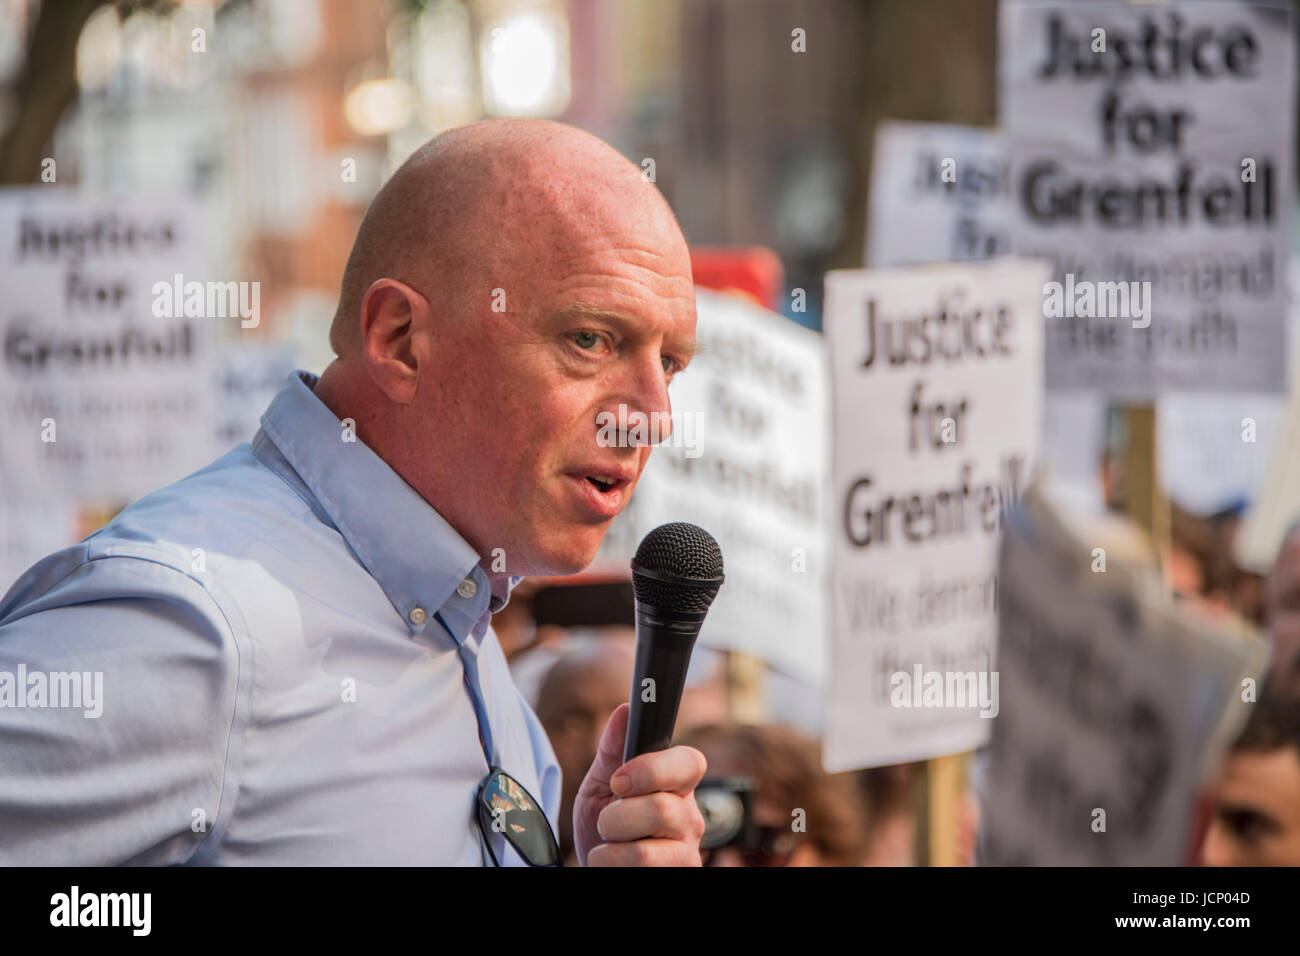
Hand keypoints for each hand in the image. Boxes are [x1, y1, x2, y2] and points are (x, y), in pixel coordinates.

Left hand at [573, 702, 707, 865]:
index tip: (618, 780)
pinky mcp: (682, 873)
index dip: (652, 769)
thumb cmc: (604, 826)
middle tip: (606, 822)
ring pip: (647, 848)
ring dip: (611, 846)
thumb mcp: (600, 786)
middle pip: (661, 809)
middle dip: (617, 817)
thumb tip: (625, 711)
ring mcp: (688, 851)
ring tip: (607, 846)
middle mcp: (690, 816)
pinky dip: (611, 864)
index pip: (689, 762)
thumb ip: (613, 751)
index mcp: (676, 784)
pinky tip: (611, 863)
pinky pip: (642, 868)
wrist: (599, 865)